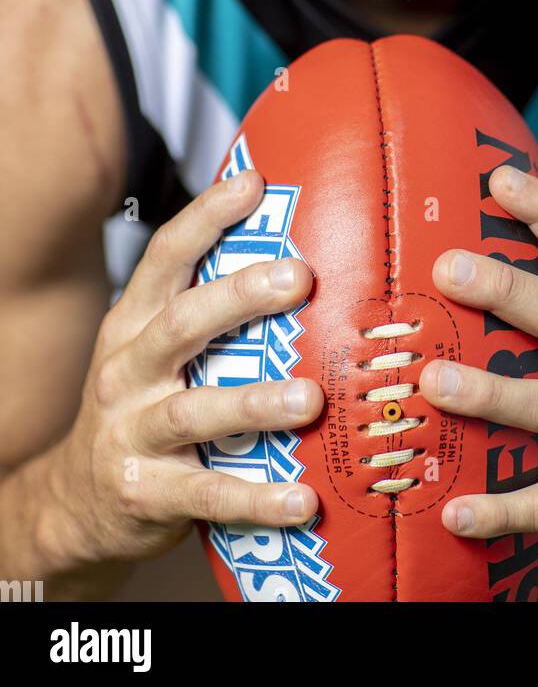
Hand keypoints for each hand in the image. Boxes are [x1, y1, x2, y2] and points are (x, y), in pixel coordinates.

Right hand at [46, 171, 323, 567]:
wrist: (77, 502)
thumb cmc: (140, 406)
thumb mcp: (155, 350)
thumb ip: (208, 310)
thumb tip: (292, 253)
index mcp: (133, 324)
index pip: (166, 257)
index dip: (206, 217)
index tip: (253, 183)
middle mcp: (127, 371)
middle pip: (181, 323)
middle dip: (239, 296)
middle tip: (299, 276)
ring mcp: (133, 432)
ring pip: (196, 410)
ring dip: (256, 402)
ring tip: (311, 399)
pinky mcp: (147, 493)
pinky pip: (207, 494)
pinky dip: (256, 498)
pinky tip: (302, 500)